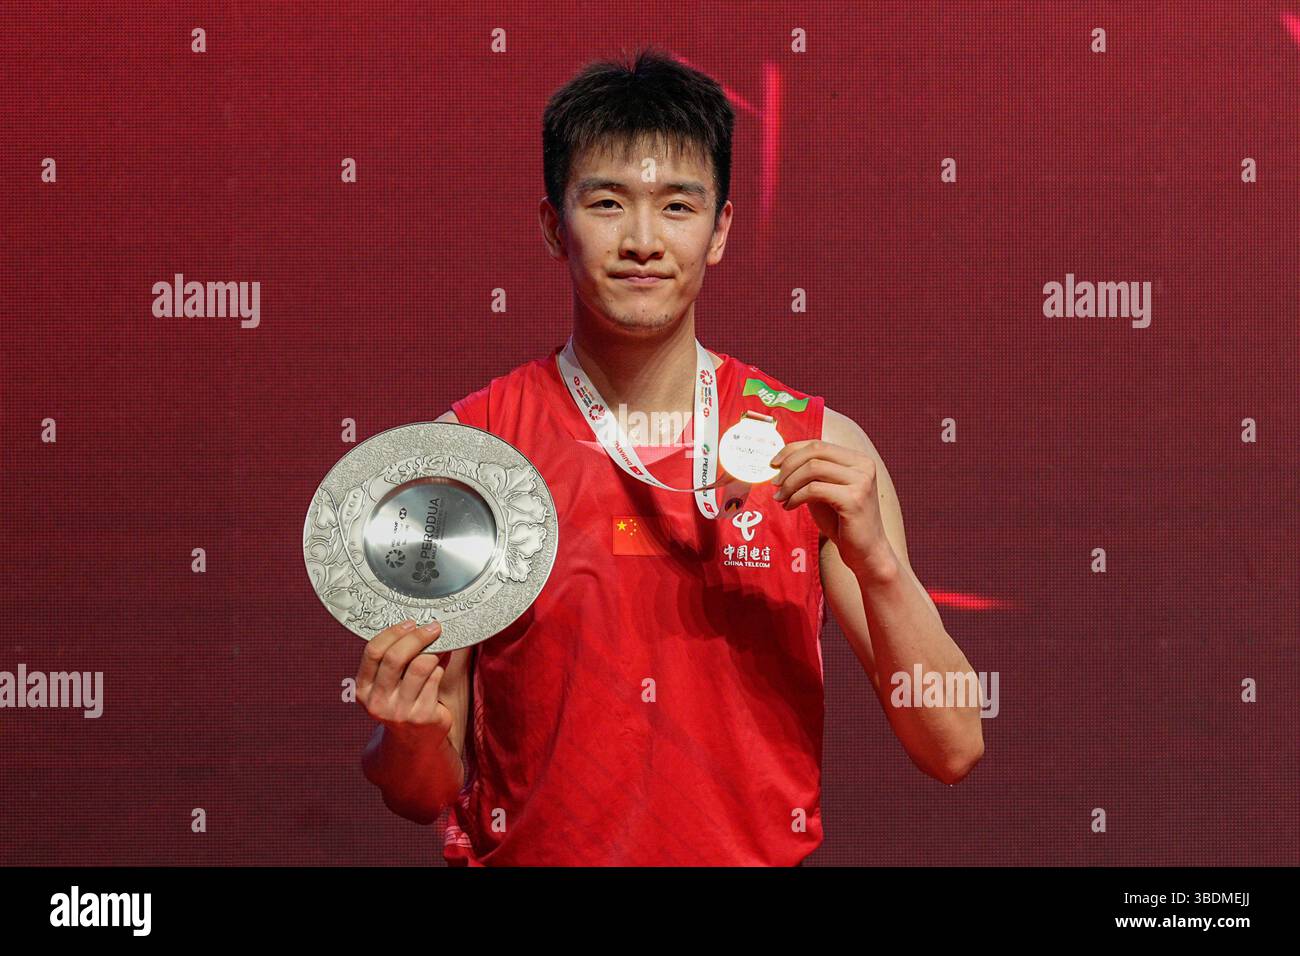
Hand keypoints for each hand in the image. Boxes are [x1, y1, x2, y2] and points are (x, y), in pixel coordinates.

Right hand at [355, 620, 453, 748]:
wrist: (414, 743)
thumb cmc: (404, 702)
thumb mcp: (389, 684)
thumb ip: (394, 659)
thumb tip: (419, 624)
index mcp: (363, 689)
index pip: (373, 652)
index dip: (393, 633)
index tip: (410, 623)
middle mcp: (378, 702)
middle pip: (396, 657)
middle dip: (417, 637)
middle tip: (433, 628)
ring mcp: (400, 711)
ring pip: (421, 666)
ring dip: (434, 652)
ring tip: (440, 648)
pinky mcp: (422, 717)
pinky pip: (436, 679)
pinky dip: (441, 668)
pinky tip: (441, 669)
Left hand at [769, 438, 898, 581]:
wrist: (865, 552)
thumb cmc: (842, 521)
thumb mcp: (825, 490)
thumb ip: (810, 474)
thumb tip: (780, 462)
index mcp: (857, 459)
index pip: (818, 444)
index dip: (791, 451)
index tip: (773, 464)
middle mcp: (863, 465)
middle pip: (815, 451)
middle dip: (788, 465)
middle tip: (774, 482)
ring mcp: (861, 481)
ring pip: (813, 468)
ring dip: (790, 483)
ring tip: (780, 497)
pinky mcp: (854, 499)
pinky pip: (815, 489)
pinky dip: (796, 496)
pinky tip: (789, 507)